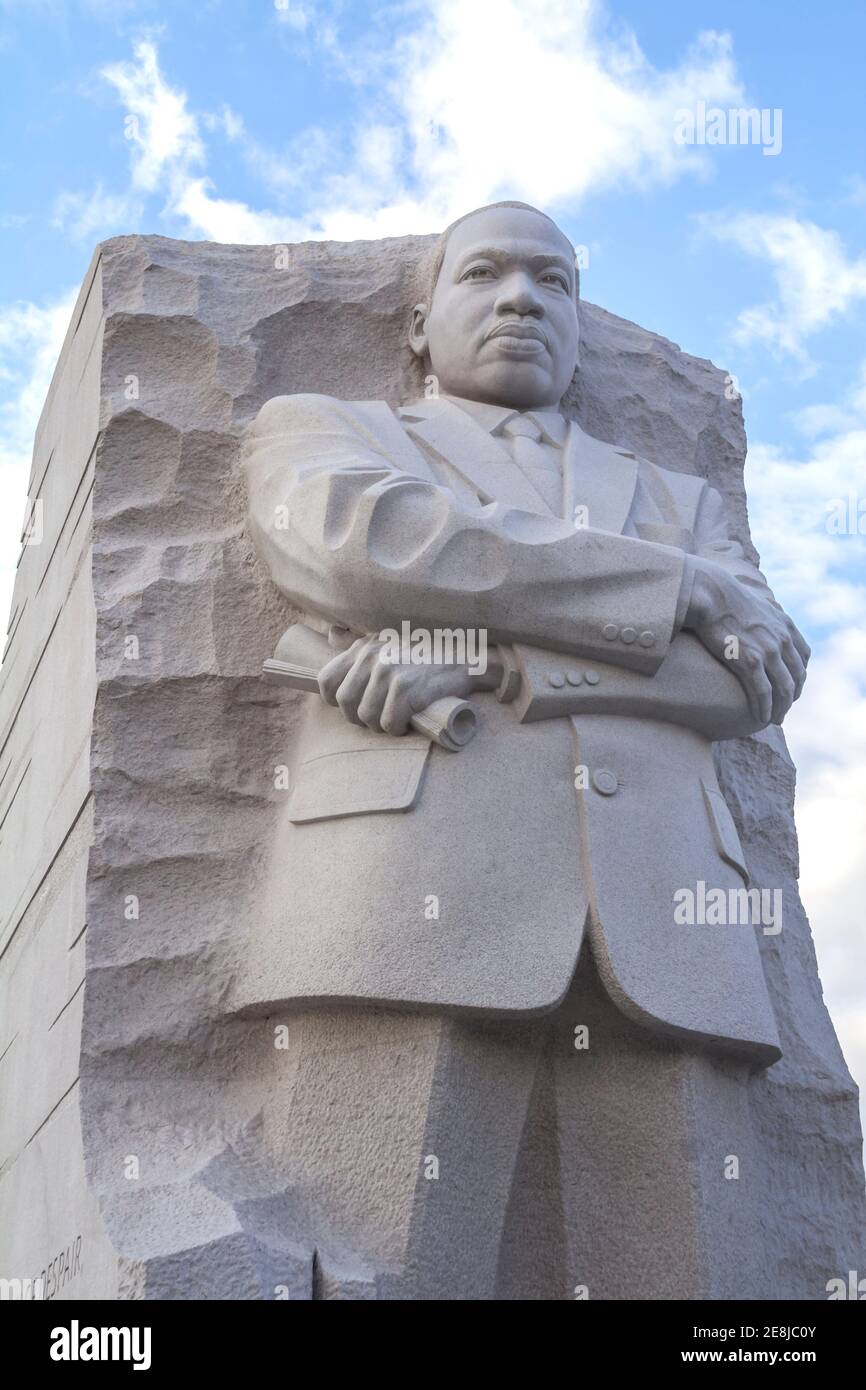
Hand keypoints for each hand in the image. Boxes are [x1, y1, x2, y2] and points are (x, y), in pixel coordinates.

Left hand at [318, 635, 475, 734]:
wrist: (463, 659)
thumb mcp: (388, 642)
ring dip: (381, 726)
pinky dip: (398, 728)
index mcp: (364, 647)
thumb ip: (361, 646)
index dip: (335, 701)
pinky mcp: (407, 688)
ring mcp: (389, 671)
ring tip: (396, 720)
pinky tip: (408, 722)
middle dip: (359, 718)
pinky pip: (390, 722)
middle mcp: (372, 656)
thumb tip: (331, 635)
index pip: (327, 680)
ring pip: (367, 716)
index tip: (353, 707)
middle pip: (345, 703)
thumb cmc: (424, 657)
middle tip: (378, 719)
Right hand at [682, 556, 809, 725]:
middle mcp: (782, 640)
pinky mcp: (750, 662)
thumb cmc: (725, 597)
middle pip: (796, 677)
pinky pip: (763, 693)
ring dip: (781, 708)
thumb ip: (767, 615)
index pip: (803, 658)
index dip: (799, 676)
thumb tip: (760, 619)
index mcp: (785, 626)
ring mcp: (768, 652)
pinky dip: (765, 708)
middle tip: (783, 710)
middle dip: (792, 697)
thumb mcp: (757, 603)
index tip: (790, 687)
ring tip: (774, 719)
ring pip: (783, 689)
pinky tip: (762, 717)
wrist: (710, 593)